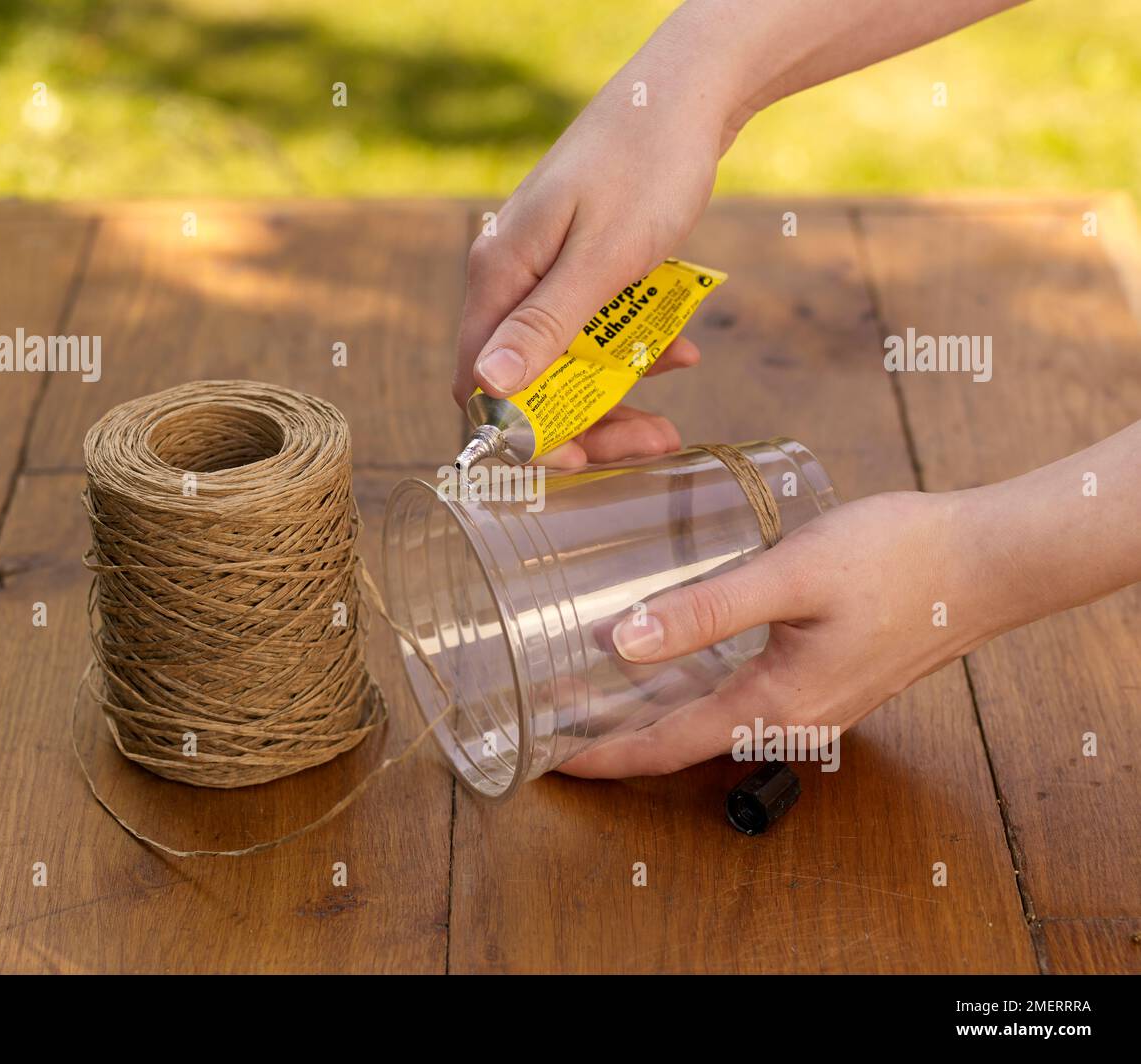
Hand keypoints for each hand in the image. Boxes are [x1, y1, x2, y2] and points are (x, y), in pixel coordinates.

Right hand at [451, 6, 737, 468]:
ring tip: (672, 418)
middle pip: (527, 381)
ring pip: (566, 363)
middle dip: (586, 422)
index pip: (481, 381)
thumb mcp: (604, 256)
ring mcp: (544, 273)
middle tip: (649, 441)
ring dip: (617, 395)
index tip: (579, 458)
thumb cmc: (646, 165)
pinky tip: (682, 351)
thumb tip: (488, 387)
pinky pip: (594, 330)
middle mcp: (511, 278)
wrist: (687, 96)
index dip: (522, 432)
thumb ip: (547, 324)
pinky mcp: (578, 268)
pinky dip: (633, 351)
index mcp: (500, 274)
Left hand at [559, 490, 1016, 776]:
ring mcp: (814, 703)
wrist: (987, 560)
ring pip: (714, 718)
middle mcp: (792, 719)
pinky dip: (697, 686)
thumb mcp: (791, 576)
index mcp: (775, 706)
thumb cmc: (899, 560)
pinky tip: (679, 654)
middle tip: (559, 714)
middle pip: (684, 741)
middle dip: (620, 736)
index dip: (604, 756)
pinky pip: (745, 696)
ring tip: (600, 686)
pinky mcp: (827, 677)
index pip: (666, 748)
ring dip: (656, 710)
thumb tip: (622, 642)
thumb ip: (706, 611)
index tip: (549, 754)